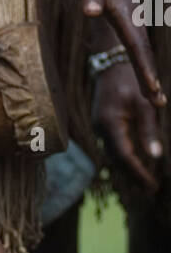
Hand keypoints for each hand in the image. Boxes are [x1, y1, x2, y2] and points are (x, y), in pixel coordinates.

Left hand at [66, 0, 165, 108]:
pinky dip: (143, 63)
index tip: (151, 87)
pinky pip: (138, 47)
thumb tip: (91, 11)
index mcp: (127, 14)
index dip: (144, 68)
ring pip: (143, 51)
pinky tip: (146, 77)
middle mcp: (135, 19)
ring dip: (149, 74)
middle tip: (158, 103)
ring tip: (156, 98)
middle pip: (144, 53)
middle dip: (151, 78)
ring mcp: (134, 21)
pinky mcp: (129, 23)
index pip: (136, 46)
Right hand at [92, 61, 162, 191]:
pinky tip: (134, 165)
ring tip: (145, 183)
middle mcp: (100, 128)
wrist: (111, 61)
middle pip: (117, 160)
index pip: (125, 156)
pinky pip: (111, 147)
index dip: (138, 173)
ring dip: (128, 170)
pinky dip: (123, 159)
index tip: (152, 186)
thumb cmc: (131, 80)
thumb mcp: (145, 104)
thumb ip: (149, 130)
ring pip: (113, 155)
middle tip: (151, 191)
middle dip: (134, 176)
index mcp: (110, 124)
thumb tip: (156, 156)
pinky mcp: (101, 124)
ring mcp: (98, 127)